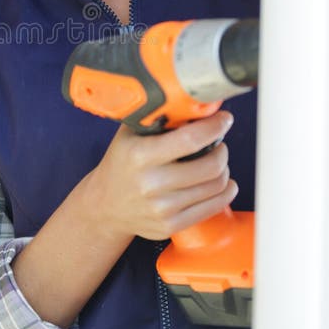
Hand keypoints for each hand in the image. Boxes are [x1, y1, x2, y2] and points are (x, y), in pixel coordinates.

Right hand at [85, 111, 236, 241]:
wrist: (104, 206)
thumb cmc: (121, 164)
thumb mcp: (130, 134)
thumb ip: (158, 117)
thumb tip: (194, 103)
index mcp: (140, 155)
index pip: (190, 139)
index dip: (215, 127)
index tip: (223, 119)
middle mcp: (151, 183)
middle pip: (210, 166)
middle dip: (222, 150)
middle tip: (218, 143)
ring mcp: (162, 208)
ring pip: (216, 186)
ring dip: (224, 169)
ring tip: (216, 161)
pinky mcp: (171, 225)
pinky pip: (213, 207)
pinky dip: (225, 192)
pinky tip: (222, 182)